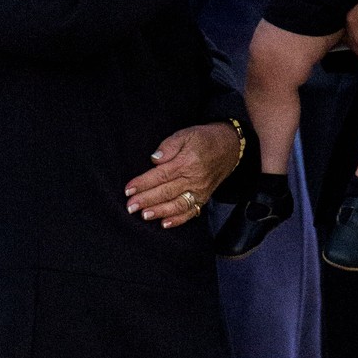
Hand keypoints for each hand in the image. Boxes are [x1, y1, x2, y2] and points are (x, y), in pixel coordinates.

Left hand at [124, 123, 241, 228]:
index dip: (144, 183)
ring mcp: (200, 190)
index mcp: (187, 161)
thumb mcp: (186, 134)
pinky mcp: (204, 198)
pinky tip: (165, 223)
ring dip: (159, 211)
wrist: (229, 147)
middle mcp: (194, 178)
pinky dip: (178, 219)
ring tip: (144, 215)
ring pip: (177, 204)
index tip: (128, 189)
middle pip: (166, 192)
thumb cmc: (204, 139)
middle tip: (130, 207)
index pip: (161, 175)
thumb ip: (169, 145)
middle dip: (146, 200)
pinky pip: (191, 212)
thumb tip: (154, 159)